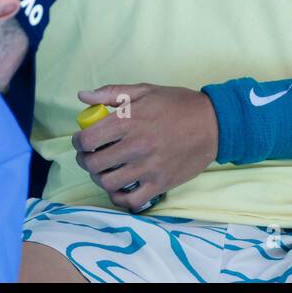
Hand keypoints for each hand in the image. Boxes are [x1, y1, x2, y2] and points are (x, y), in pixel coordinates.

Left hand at [73, 83, 218, 212]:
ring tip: (105, 171)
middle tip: (90, 156)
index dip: (78, 142)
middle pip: (93, 164)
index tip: (82, 141)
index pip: (88, 139)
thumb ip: (112, 93)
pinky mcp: (161, 183)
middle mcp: (136, 146)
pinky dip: (120, 197)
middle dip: (85, 161)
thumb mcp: (145, 90)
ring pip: (108, 183)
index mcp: (129, 120)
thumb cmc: (178, 104)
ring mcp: (149, 167)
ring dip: (100, 178)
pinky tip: (121, 187)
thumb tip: (82, 96)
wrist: (213, 123)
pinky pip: (131, 201)